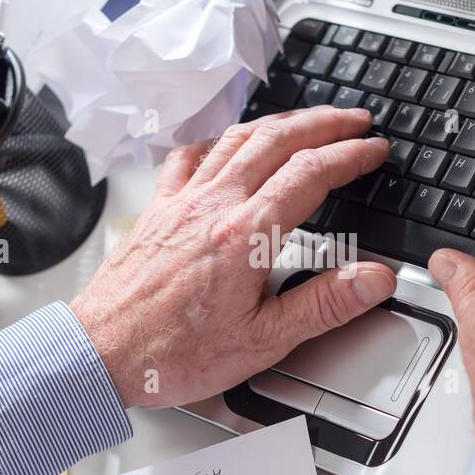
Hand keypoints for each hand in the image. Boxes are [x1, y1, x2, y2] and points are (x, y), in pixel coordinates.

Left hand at [70, 106, 395, 408]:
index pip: (311, 173)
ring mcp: (181, 202)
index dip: (350, 154)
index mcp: (245, 236)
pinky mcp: (157, 209)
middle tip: (354, 120)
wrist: (101, 354)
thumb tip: (373, 279)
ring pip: (236, 139)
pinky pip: (189, 156)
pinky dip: (218, 140)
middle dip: (323, 122)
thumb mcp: (264, 341)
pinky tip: (225, 142)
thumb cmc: (172, 354)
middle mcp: (212, 206)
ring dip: (278, 122)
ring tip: (305, 120)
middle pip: (277, 140)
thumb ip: (324, 305)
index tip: (373, 149)